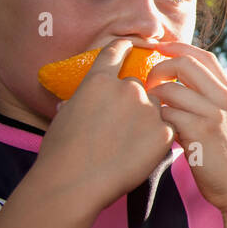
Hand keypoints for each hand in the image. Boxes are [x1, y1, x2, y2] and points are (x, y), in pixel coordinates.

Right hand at [38, 39, 174, 210]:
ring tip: (126, 144)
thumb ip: (78, 102)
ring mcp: (148, 109)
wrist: (74, 183)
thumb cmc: (60, 153)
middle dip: (132, 102)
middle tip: (118, 127)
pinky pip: (166, 128)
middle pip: (139, 86)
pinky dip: (156, 139)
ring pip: (155, 107)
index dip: (124, 46)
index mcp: (99, 81)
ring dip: (147, 119)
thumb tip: (71, 103)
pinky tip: (138, 154)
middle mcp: (127, 88)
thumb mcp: (63, 117)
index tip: (130, 44)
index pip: (115, 53)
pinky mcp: (164, 131)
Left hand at [146, 41, 226, 215]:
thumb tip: (179, 86)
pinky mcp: (199, 133)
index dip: (178, 48)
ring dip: (153, 98)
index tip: (159, 50)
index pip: (204, 56)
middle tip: (148, 83)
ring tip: (149, 111)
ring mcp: (213, 115)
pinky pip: (166, 114)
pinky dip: (156, 119)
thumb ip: (209, 102)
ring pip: (171, 89)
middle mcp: (224, 99)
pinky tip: (155, 130)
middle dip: (159, 68)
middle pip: (185, 64)